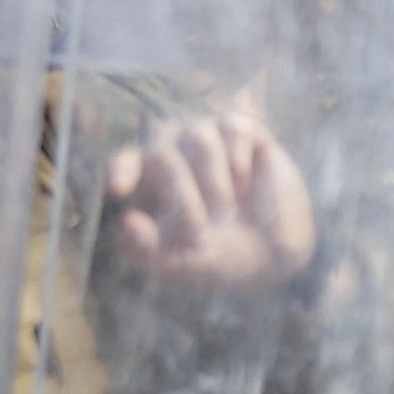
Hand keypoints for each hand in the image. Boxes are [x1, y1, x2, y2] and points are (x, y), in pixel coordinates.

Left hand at [102, 108, 316, 295]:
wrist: (275, 256)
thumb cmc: (219, 258)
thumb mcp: (181, 264)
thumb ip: (149, 249)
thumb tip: (126, 222)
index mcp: (148, 183)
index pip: (124, 162)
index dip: (120, 170)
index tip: (118, 189)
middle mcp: (173, 152)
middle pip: (161, 154)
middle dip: (180, 195)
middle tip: (200, 232)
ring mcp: (207, 139)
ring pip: (198, 137)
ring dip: (213, 181)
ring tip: (226, 211)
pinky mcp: (243, 131)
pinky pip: (232, 128)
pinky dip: (237, 161)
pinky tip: (244, 185)